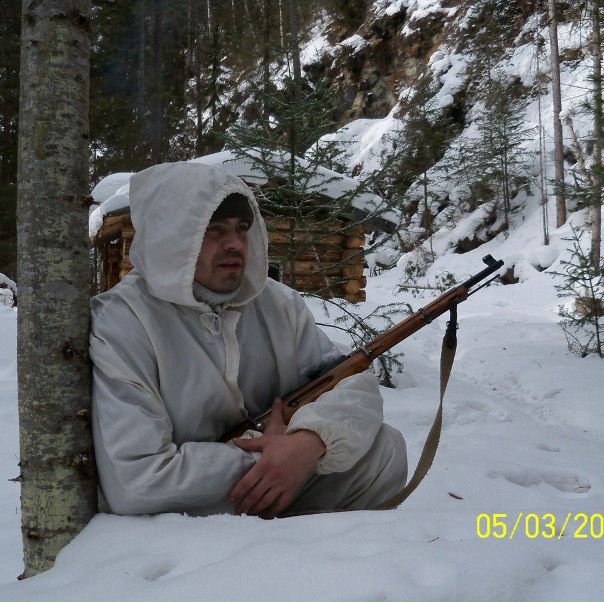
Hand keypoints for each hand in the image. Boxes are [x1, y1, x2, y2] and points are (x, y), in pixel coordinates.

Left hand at [230, 398, 325, 515]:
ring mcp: (282, 485)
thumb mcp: (267, 441)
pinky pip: (280, 504)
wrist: (307, 446)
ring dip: (255, 509)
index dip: (238, 492)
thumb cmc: (285, 443)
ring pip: (266, 502)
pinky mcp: (291, 489)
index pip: (247, 482)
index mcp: (264, 465)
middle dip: (244, 505)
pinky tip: (265, 514)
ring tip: (248, 514)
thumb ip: (249, 443)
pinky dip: (272, 511)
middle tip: (237, 511)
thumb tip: (234, 441)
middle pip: (254, 495)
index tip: (231, 499)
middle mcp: (272, 477)